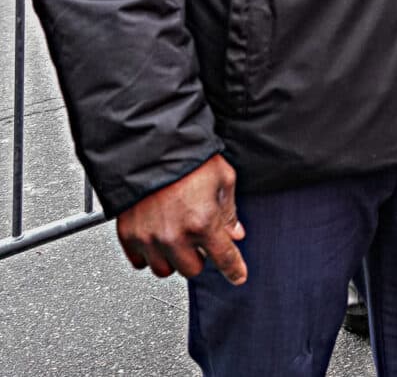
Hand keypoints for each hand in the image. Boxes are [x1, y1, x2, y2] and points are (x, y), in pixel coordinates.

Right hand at [115, 154, 247, 284]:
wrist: (148, 149)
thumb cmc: (188, 160)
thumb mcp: (222, 178)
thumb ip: (229, 211)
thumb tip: (236, 233)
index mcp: (203, 223)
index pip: (224, 258)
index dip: (234, 270)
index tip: (238, 276)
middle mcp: (175, 236)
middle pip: (192, 269)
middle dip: (199, 257)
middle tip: (199, 240)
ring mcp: (149, 239)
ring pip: (164, 270)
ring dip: (173, 259)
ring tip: (176, 239)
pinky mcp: (128, 236)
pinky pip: (139, 262)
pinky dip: (149, 255)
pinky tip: (157, 239)